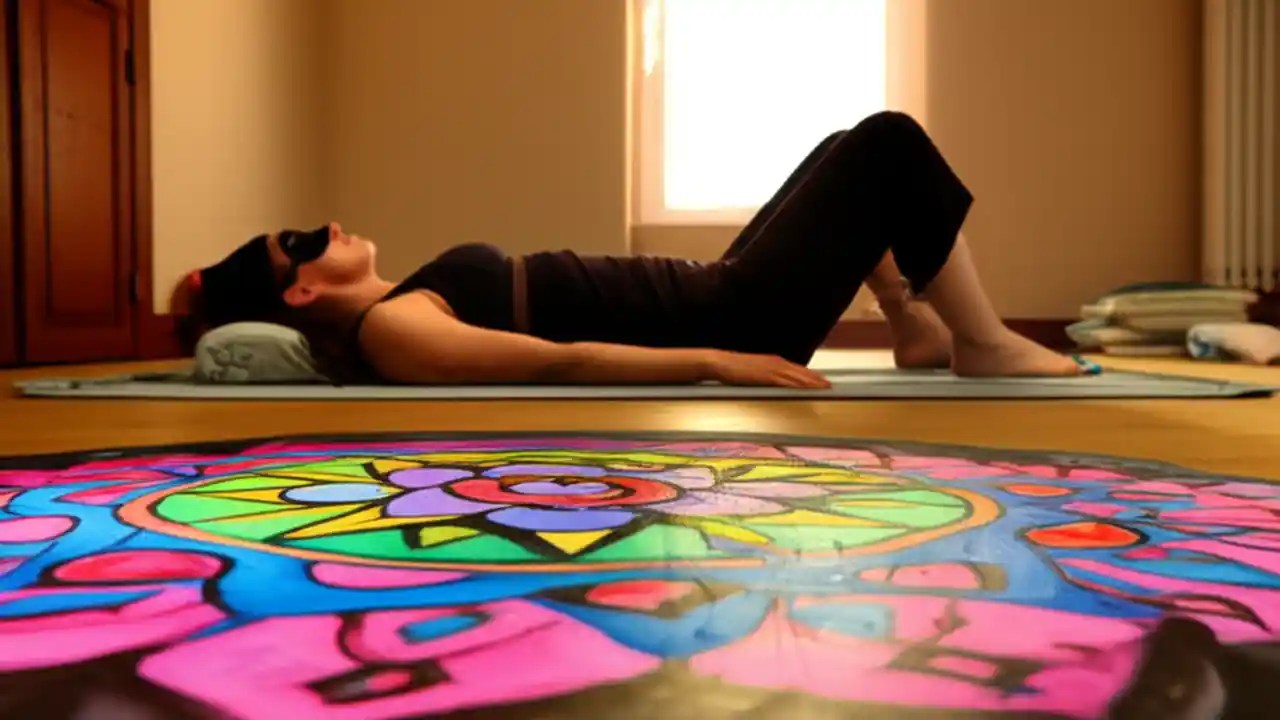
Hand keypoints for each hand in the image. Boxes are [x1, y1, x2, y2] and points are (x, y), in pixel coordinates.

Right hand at [705, 351, 831, 388]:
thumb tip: (772, 382)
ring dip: (812, 382)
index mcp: (774, 361)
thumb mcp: (753, 371)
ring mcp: (772, 368)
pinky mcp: (767, 375)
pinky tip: (807, 389)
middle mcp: (776, 362)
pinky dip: (798, 385)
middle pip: (801, 372)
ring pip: (797, 376)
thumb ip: (765, 375)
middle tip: (830, 385)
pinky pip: (786, 382)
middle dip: (816, 379)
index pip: (797, 369)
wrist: (721, 362)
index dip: (810, 376)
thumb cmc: (734, 368)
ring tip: (824, 388)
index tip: (822, 381)